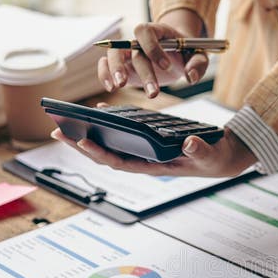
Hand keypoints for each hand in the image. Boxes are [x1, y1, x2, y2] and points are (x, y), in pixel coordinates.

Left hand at [52, 124, 256, 178]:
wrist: (222, 155)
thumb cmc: (216, 157)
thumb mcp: (212, 153)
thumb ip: (201, 150)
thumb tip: (190, 144)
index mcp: (155, 166)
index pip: (120, 162)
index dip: (100, 154)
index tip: (82, 142)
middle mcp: (144, 160)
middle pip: (105, 154)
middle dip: (80, 144)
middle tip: (55, 130)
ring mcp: (144, 151)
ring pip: (109, 145)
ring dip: (86, 135)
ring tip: (64, 123)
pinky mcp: (147, 141)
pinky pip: (121, 134)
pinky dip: (108, 123)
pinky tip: (97, 111)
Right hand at [99, 8, 208, 98]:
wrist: (178, 54)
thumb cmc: (186, 51)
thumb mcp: (198, 55)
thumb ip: (198, 64)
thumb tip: (191, 76)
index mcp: (157, 31)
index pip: (147, 31)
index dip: (153, 47)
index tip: (167, 66)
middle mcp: (139, 40)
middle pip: (131, 47)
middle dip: (142, 70)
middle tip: (153, 92)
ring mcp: (129, 53)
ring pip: (114, 54)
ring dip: (115, 69)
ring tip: (120, 85)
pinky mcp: (123, 66)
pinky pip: (106, 65)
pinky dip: (104, 74)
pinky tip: (111, 87)